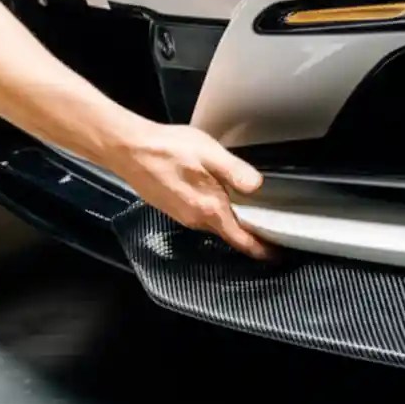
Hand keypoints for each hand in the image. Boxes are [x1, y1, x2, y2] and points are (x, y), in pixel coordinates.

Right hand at [108, 123, 274, 259]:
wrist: (127, 149)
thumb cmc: (167, 148)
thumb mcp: (209, 153)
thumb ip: (235, 172)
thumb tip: (257, 187)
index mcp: (209, 209)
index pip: (241, 241)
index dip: (261, 250)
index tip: (276, 254)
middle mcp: (196, 219)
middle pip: (230, 234)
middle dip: (250, 234)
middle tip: (271, 228)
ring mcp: (183, 216)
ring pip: (215, 224)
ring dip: (232, 222)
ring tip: (250, 212)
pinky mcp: (173, 209)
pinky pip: (201, 216)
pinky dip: (216, 212)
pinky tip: (219, 196)